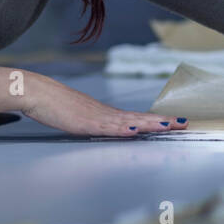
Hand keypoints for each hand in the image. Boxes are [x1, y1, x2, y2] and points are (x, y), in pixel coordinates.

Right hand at [19, 72, 189, 136]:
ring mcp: (97, 117)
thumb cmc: (56, 105)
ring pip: (129, 122)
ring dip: (149, 123)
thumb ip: (94, 125)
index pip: (138, 118)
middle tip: (185, 122)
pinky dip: (122, 129)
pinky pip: (107, 127)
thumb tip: (105, 130)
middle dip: (163, 121)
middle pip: (140, 118)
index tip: (175, 121)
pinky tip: (134, 130)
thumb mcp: (80, 119)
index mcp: (107, 115)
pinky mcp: (85, 123)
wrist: (38, 92)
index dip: (157, 120)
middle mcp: (106, 114)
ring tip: (169, 125)